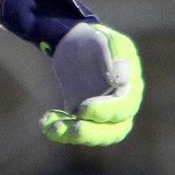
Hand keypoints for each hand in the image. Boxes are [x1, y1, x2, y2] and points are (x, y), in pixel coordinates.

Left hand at [42, 22, 144, 145]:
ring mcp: (98, 114)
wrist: (76, 42)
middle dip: (93, 134)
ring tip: (51, 127)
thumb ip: (119, 57)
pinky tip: (44, 122)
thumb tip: (121, 81)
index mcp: (130, 90)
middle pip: (113, 132)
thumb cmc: (98, 40)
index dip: (106, 112)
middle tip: (74, 129)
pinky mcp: (79, 114)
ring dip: (71, 134)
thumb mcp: (110, 41)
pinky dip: (58, 130)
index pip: (124, 110)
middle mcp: (117, 107)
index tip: (84, 106)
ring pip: (90, 134)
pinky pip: (71, 129)